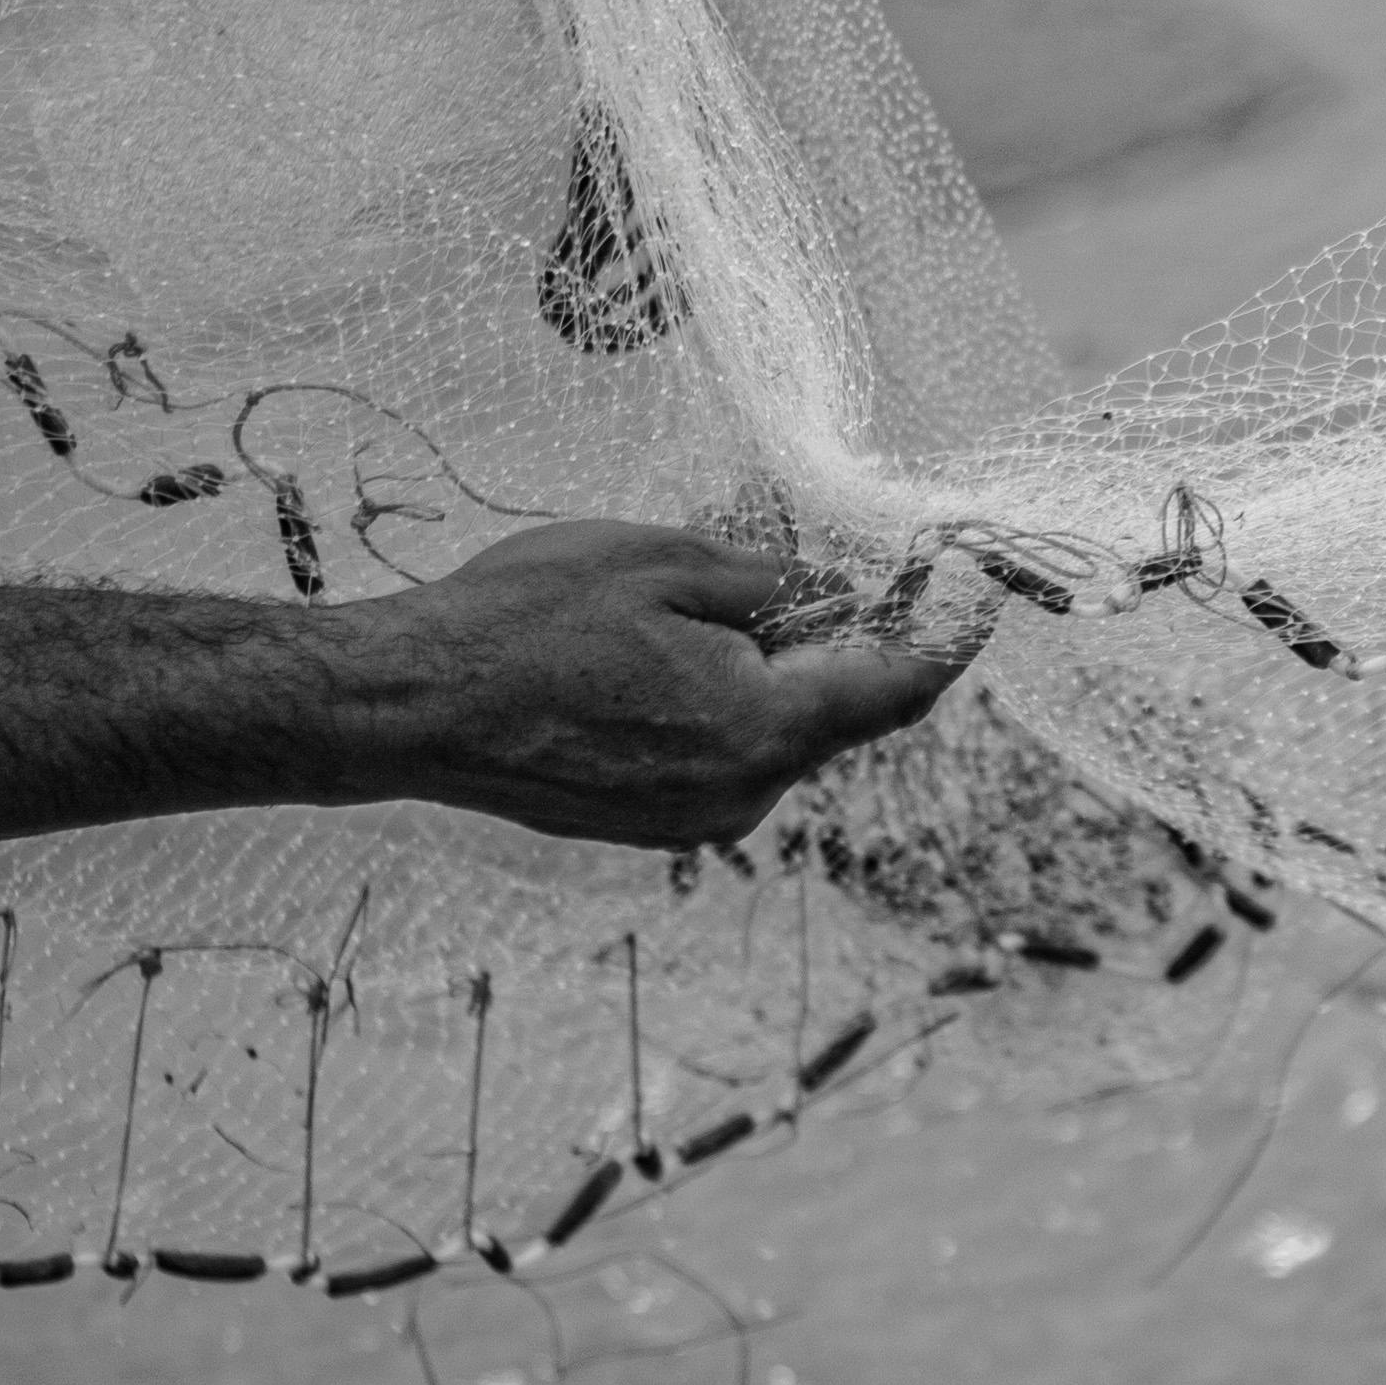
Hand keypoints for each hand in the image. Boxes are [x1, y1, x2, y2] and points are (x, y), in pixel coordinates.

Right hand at [352, 524, 953, 849]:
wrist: (409, 706)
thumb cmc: (525, 624)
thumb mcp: (666, 563)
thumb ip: (773, 580)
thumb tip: (833, 589)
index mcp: (766, 732)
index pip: (897, 689)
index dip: (947, 638)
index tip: (976, 596)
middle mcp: (745, 795)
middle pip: (832, 710)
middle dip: (835, 637)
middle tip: (814, 563)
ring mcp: (694, 818)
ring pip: (770, 730)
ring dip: (762, 666)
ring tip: (689, 601)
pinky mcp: (648, 822)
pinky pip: (716, 751)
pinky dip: (715, 698)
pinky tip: (654, 650)